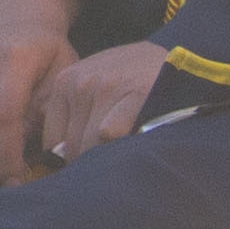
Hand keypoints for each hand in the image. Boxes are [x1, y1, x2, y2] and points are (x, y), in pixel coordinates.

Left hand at [29, 42, 178, 172]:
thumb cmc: (131, 81)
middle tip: (109, 165)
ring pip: (91, 146)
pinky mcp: (135, 93)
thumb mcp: (94, 86)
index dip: (68, 161)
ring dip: (107, 158)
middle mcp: (81, 83)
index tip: (86, 166)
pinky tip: (135, 141)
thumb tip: (56, 161)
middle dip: (89, 163)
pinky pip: (112, 134)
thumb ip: (74, 116)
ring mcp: (107, 87)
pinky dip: (122, 145)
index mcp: (64, 82)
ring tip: (123, 154)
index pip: (53, 140)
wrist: (176, 62)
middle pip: (71, 147)